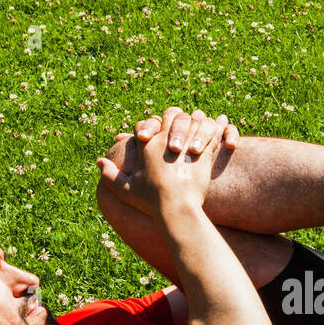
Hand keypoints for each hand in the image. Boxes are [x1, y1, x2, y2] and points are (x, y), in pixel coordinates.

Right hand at [97, 108, 227, 215]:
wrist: (175, 209)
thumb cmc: (149, 201)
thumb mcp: (124, 189)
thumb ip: (110, 174)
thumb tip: (99, 162)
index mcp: (148, 145)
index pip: (150, 122)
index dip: (153, 124)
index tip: (158, 130)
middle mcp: (167, 140)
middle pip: (174, 115)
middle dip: (178, 118)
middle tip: (182, 123)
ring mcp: (187, 144)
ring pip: (196, 120)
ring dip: (200, 120)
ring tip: (203, 122)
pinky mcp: (204, 153)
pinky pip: (214, 132)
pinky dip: (219, 127)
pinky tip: (224, 123)